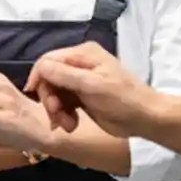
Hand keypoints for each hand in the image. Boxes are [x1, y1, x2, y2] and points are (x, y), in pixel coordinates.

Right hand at [24, 41, 156, 137]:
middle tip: (58, 119)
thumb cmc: (122, 100)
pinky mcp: (83, 97)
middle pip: (49, 78)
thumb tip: (41, 67)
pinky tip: (72, 125)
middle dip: (51, 100)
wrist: (145, 118)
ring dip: (57, 111)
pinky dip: (64, 115)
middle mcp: (80, 63)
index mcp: (83, 54)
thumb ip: (65, 75)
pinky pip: (64, 103)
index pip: (48, 61)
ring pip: (55, 93)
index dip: (39, 78)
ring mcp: (82, 81)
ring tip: (68, 126)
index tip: (34, 97)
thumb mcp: (92, 86)